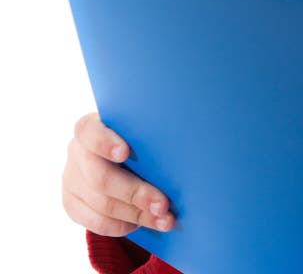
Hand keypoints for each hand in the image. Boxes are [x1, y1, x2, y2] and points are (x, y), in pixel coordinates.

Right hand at [62, 111, 175, 236]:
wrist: (113, 155)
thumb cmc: (136, 137)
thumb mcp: (137, 130)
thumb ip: (146, 135)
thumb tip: (182, 149)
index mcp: (90, 127)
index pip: (88, 131)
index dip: (105, 143)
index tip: (126, 152)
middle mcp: (76, 152)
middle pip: (101, 177)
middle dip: (135, 193)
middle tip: (163, 204)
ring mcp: (70, 179)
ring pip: (101, 204)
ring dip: (136, 215)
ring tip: (164, 220)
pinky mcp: (72, 204)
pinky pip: (97, 222)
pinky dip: (123, 225)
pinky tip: (143, 224)